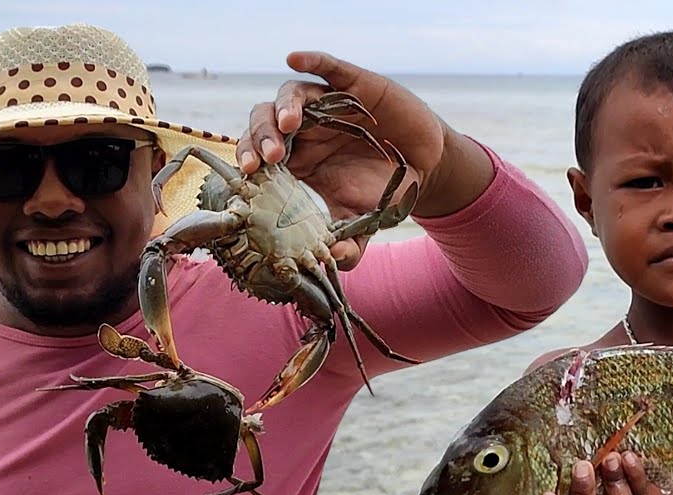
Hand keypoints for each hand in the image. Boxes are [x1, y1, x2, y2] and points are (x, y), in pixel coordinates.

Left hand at [236, 51, 457, 269]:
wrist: (424, 167)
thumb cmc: (385, 192)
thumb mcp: (367, 223)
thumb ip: (350, 246)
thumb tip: (332, 259)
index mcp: (297, 161)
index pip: (258, 154)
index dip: (248, 159)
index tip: (249, 174)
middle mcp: (305, 130)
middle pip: (264, 122)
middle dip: (261, 137)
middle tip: (270, 157)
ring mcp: (327, 104)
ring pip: (290, 95)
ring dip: (283, 107)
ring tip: (288, 124)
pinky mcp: (353, 84)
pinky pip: (328, 67)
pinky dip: (312, 59)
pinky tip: (295, 57)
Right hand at [534, 451, 649, 494]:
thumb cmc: (576, 494)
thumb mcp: (560, 488)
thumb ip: (555, 472)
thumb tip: (548, 433)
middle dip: (584, 492)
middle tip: (581, 467)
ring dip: (615, 481)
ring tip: (610, 458)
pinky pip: (640, 493)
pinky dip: (635, 474)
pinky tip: (628, 456)